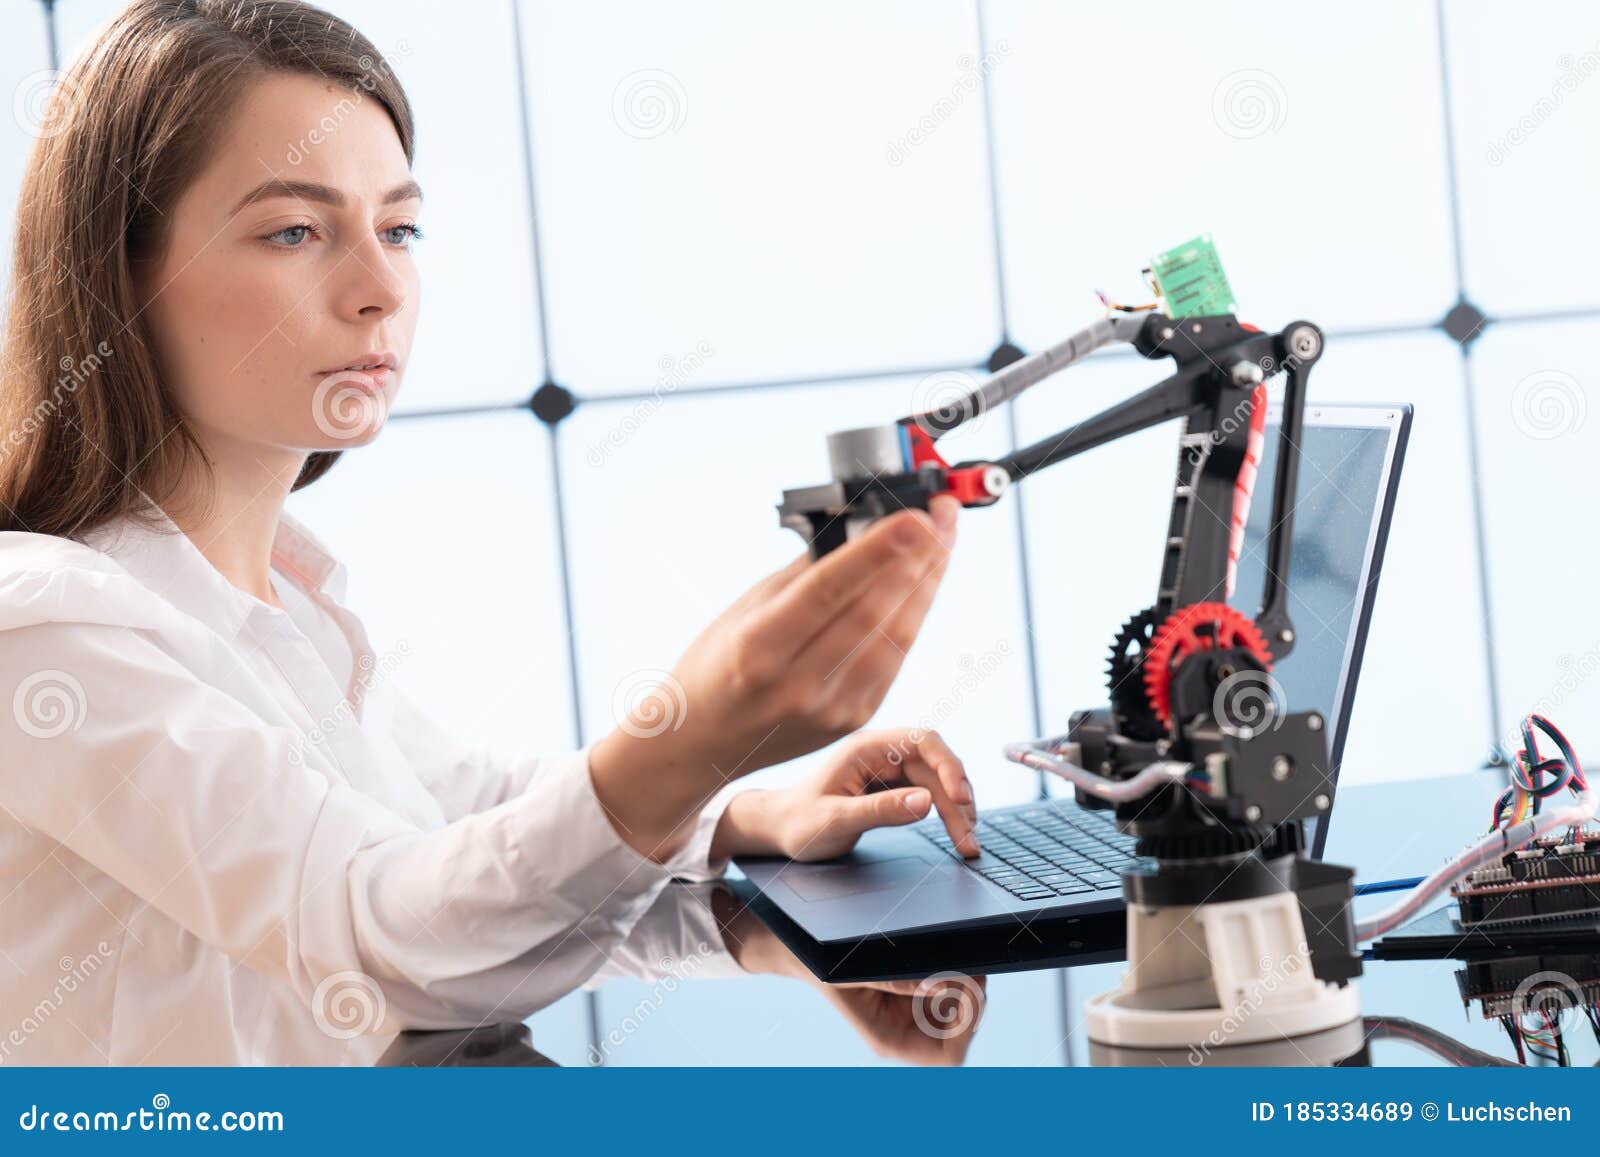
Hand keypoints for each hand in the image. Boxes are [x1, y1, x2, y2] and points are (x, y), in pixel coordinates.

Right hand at [591, 497, 959, 860]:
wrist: (702, 741)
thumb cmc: (715, 666)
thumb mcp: (744, 609)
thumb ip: (804, 574)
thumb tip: (859, 530)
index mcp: (758, 648)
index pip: (829, 591)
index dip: (878, 552)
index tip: (915, 517)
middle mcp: (797, 684)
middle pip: (873, 613)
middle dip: (917, 559)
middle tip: (942, 518)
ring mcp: (830, 707)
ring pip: (896, 637)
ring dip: (927, 585)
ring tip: (943, 542)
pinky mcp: (853, 719)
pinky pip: (895, 660)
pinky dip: (914, 617)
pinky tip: (924, 585)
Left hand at [710, 728, 979, 860]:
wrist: (778, 829)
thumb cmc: (798, 822)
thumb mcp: (836, 821)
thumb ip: (881, 811)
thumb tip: (927, 802)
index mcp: (866, 748)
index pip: (923, 741)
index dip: (949, 765)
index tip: (960, 798)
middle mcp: (882, 753)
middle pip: (937, 767)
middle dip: (957, 802)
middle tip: (968, 840)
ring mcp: (889, 770)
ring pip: (937, 784)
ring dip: (957, 812)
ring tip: (967, 844)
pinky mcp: (893, 789)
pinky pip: (929, 796)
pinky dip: (945, 815)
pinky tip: (956, 832)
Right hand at [712, 886, 984, 1065]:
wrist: (801, 948)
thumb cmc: (820, 965)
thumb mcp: (855, 971)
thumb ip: (898, 980)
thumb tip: (941, 983)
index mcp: (890, 1040)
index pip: (947, 1057)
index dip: (965, 1029)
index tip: (965, 990)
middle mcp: (906, 1032)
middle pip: (962, 1033)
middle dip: (972, 1003)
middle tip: (973, 968)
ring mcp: (912, 1012)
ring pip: (961, 1011)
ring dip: (966, 986)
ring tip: (962, 959)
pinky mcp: (914, 991)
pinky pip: (950, 990)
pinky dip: (956, 974)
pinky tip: (950, 957)